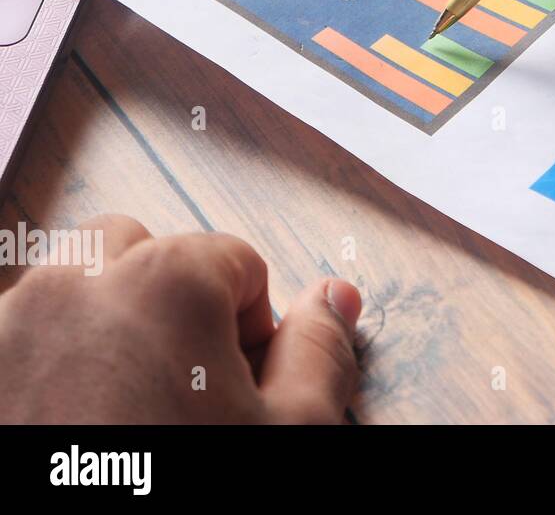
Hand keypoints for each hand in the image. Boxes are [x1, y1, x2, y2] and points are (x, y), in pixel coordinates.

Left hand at [0, 215, 360, 422]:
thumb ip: (322, 350)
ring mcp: (6, 334)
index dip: (253, 331)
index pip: (236, 263)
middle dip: (168, 302)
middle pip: (137, 252)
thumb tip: (335, 298)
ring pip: (67, 295)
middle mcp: (71, 287)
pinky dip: (45, 372)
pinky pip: (17, 347)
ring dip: (102, 332)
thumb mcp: (292, 436)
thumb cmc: (189, 504)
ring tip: (124, 416)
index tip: (241, 394)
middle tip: (185, 390)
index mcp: (164, 280)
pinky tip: (72, 428)